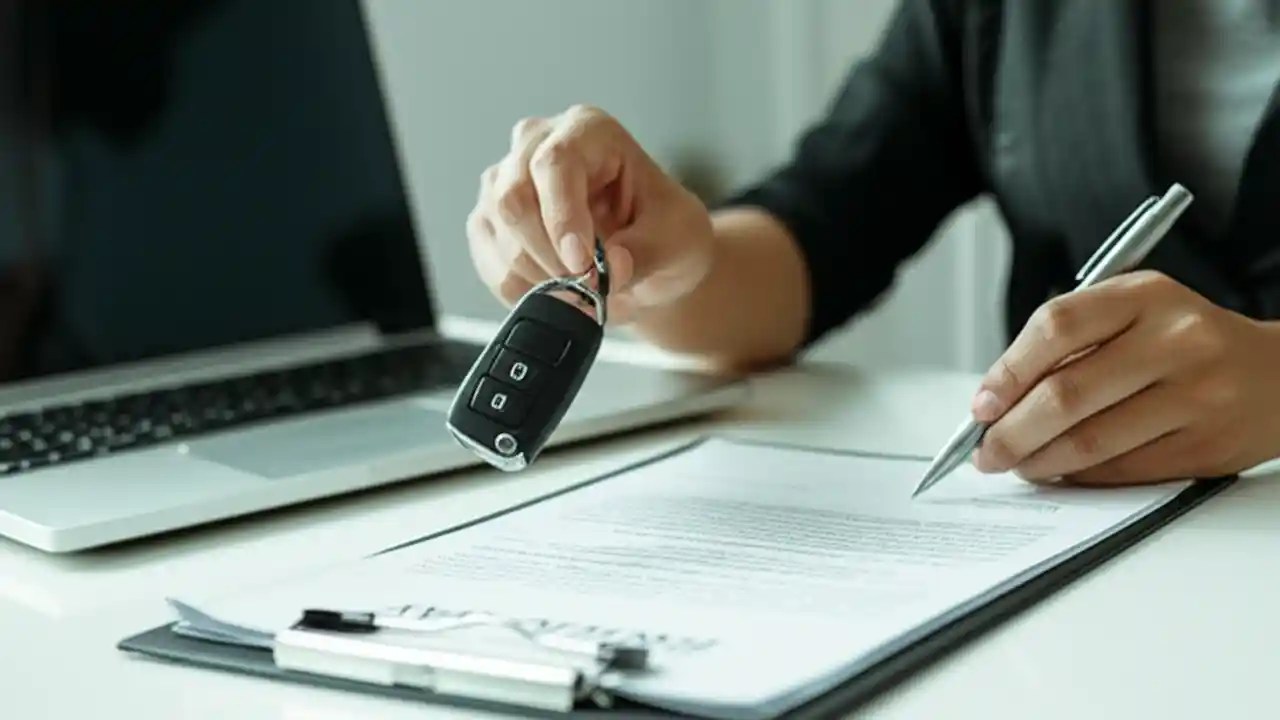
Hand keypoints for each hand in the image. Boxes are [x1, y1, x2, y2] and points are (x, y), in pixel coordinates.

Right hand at [466, 105, 714, 323]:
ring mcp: (505, 180)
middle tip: (586, 284)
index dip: (563, 218)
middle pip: (513, 197)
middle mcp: (537, 144)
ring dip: (538, 275)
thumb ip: (643, 255)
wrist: (649, 261)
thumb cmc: (663, 233)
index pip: (555, 162)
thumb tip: (608, 269)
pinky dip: (522, 288)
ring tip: (579, 287)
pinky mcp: (489, 220)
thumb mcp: (676, 242)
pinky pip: (489, 261)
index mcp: (590, 131)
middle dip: (549, 255)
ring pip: (497, 232)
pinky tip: (555, 289)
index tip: (582, 264)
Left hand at [971, 270, 1279, 485]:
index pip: (1057, 326)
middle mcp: (1176, 340)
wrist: (1278, 376)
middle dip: (1011, 432)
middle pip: (1066, 393)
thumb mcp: (1135, 313)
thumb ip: (1072, 343)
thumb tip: (998, 400)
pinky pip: (1122, 470)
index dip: (1008, 370)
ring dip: (1038, 461)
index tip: (981, 404)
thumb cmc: (1186, 342)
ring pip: (1091, 441)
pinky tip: (1061, 472)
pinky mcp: (1207, 446)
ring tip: (1017, 464)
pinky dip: (1080, 477)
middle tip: (986, 451)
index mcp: (1146, 295)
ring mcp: (1197, 395)